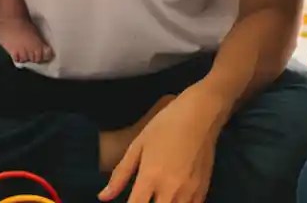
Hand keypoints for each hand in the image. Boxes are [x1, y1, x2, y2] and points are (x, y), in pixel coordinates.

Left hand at [99, 86, 227, 202]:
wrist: (202, 113)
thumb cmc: (166, 125)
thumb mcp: (138, 145)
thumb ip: (120, 174)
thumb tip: (103, 197)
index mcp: (150, 177)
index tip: (129, 202)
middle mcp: (170, 189)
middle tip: (143, 199)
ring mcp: (189, 191)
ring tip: (157, 198)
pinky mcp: (203, 190)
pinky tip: (173, 199)